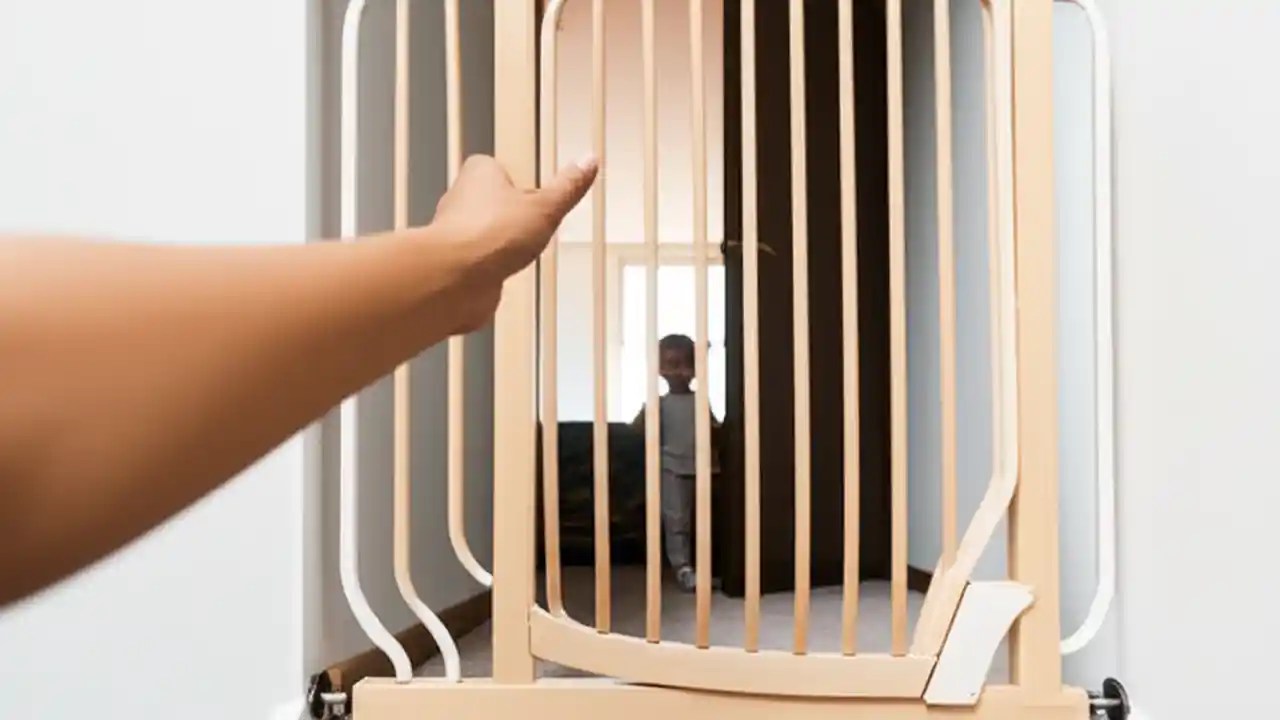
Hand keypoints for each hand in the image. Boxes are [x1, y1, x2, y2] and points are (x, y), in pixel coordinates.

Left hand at [433, 154, 597, 280]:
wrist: (454, 278)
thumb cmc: (493, 233)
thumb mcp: (545, 208)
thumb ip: (567, 187)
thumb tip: (589, 161)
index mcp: (479, 174)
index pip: (495, 168)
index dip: (515, 181)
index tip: (534, 192)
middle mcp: (459, 199)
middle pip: (486, 201)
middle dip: (506, 214)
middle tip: (530, 224)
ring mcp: (452, 234)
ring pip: (479, 233)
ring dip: (497, 244)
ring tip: (518, 253)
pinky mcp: (450, 264)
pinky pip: (474, 263)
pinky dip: (487, 269)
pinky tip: (500, 276)